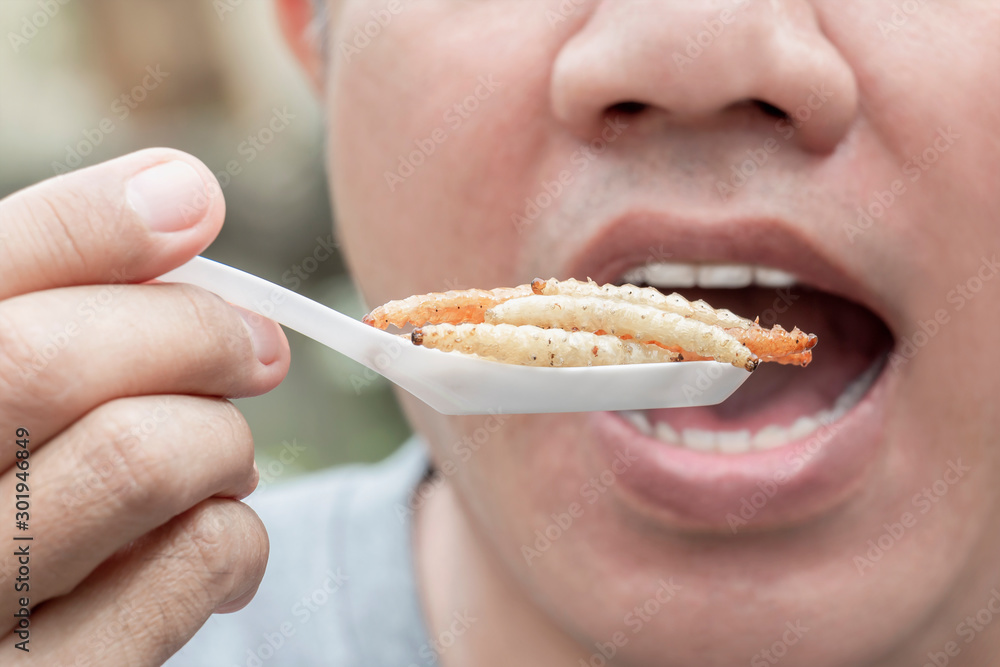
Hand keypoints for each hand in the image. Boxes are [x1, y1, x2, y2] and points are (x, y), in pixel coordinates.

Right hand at [0, 149, 289, 664]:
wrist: (5, 633)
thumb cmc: (7, 491)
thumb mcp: (4, 391)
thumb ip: (57, 289)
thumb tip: (185, 191)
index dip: (95, 223)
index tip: (192, 202)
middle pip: (49, 361)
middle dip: (191, 329)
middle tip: (255, 346)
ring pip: (139, 458)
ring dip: (221, 438)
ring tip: (223, 455)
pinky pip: (195, 563)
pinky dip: (238, 531)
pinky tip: (214, 534)